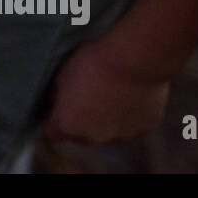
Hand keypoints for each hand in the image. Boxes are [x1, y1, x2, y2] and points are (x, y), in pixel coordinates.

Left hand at [42, 38, 169, 145]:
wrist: (134, 59)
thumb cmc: (93, 62)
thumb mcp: (61, 75)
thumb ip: (57, 97)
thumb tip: (57, 103)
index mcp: (68, 125)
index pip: (53, 132)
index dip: (55, 118)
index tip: (59, 105)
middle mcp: (93, 138)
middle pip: (81, 135)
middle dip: (81, 120)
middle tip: (87, 94)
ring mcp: (121, 136)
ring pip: (108, 131)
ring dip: (107, 118)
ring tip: (111, 90)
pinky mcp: (144, 129)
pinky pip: (132, 124)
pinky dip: (129, 114)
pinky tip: (131, 93)